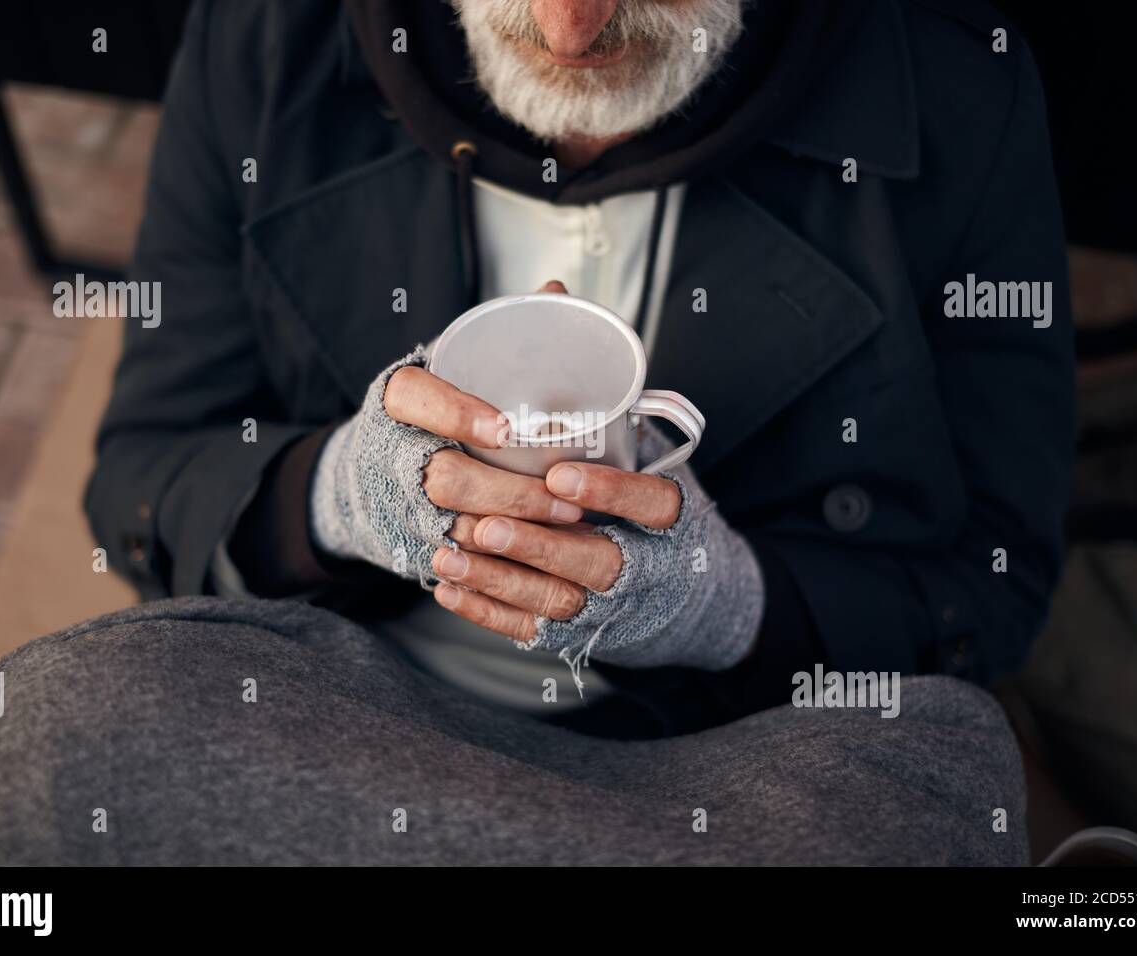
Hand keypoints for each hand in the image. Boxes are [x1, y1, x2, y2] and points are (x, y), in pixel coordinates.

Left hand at [416, 277, 684, 642]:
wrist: (688, 596)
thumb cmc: (651, 507)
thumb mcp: (641, 446)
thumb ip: (601, 384)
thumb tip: (553, 294)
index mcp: (670, 516)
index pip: (654, 504)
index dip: (610, 491)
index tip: (561, 475)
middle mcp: (646, 564)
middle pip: (598, 562)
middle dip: (536, 544)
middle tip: (483, 520)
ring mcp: (613, 605)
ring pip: (558, 601)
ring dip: (500, 578)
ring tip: (449, 552)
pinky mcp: (580, 633)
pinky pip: (533, 629)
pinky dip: (488, 611)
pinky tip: (448, 589)